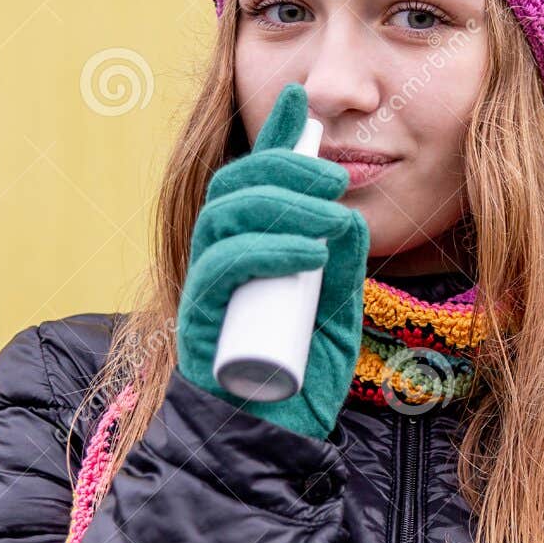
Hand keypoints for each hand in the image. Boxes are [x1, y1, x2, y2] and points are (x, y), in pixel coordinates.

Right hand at [175, 82, 369, 440]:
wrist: (276, 444)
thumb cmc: (303, 380)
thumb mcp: (337, 311)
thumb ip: (341, 266)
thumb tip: (347, 216)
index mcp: (249, 249)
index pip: (253, 180)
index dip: (272, 136)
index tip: (299, 98)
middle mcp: (219, 260)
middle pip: (232, 186)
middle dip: (283, 166)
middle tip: (336, 174)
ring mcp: (204, 288)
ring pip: (224, 216)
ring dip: (283, 202)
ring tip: (333, 212)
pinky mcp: (196, 320)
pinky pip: (223, 266)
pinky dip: (268, 248)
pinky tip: (310, 250)